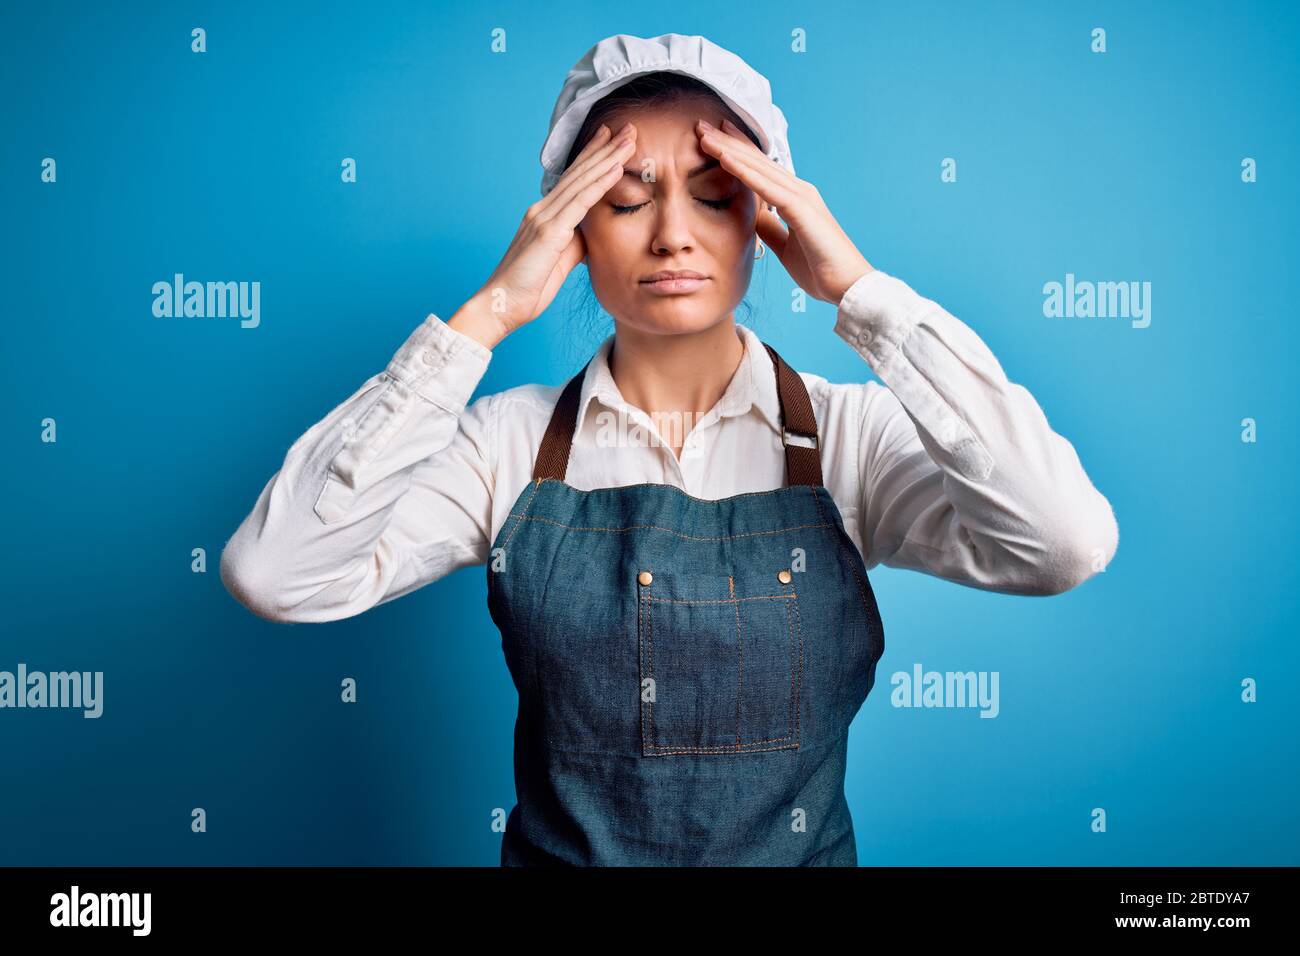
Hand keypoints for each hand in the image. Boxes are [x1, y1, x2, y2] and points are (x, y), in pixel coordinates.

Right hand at [463, 122, 638, 341]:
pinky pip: (580, 202)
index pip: (573, 180)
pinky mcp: (548, 231)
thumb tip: (591, 233)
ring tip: (629, 138)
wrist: (502, 306)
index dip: (593, 157)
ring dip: (608, 157)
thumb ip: (575, 243)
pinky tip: (615, 168)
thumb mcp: (559, 261)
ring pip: (582, 180)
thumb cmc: (528, 288)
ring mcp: (544, 217)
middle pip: (579, 172)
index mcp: (544, 216)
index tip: (610, 139)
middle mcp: (542, 209)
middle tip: (628, 127)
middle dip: (605, 148)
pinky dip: (599, 183)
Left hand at [696, 117, 872, 305]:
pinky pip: (766, 186)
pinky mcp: (801, 208)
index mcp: (795, 199)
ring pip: (758, 167)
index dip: (736, 152)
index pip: (760, 169)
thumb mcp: (785, 247)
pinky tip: (724, 158)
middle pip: (757, 160)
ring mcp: (801, 196)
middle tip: (700, 124)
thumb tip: (753, 216)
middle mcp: (798, 190)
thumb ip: (770, 228)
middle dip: (728, 141)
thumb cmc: (820, 269)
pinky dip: (744, 171)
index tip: (712, 139)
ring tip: (704, 135)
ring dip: (730, 149)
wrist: (846, 286)